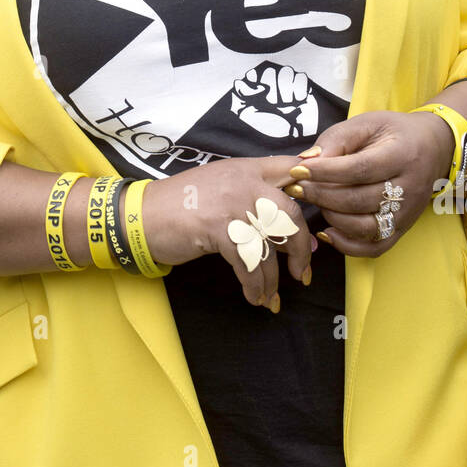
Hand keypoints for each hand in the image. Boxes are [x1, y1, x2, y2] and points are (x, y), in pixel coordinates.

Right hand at [142, 157, 312, 308]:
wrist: (141, 216)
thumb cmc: (182, 205)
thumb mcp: (221, 186)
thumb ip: (255, 197)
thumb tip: (296, 228)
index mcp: (248, 168)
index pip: (294, 168)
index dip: (316, 188)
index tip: (324, 215)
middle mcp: (244, 181)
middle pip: (291, 213)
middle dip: (301, 248)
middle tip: (302, 273)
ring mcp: (232, 203)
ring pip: (270, 244)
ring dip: (274, 278)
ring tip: (271, 297)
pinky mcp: (218, 228)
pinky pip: (249, 262)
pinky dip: (254, 285)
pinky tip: (254, 298)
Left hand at [286, 111, 451, 257]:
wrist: (435, 148)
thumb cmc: (394, 133)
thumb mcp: (368, 122)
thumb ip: (337, 139)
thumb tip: (307, 161)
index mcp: (401, 154)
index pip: (360, 168)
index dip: (326, 172)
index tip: (297, 170)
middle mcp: (410, 187)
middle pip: (360, 200)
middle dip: (321, 195)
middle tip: (296, 187)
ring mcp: (408, 213)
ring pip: (365, 227)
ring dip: (331, 217)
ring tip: (314, 201)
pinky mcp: (404, 229)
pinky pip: (375, 247)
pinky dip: (348, 245)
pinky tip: (327, 231)